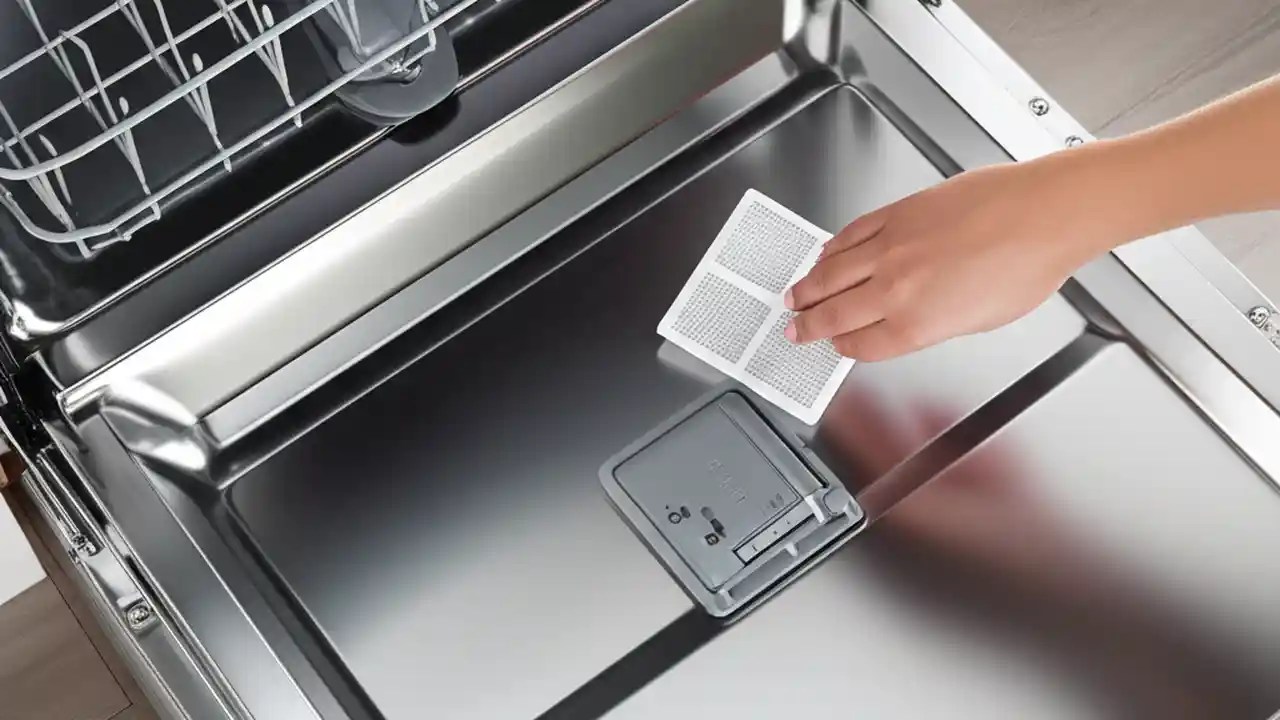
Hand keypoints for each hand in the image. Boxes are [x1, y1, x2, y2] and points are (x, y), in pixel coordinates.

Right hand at [784, 155, 1114, 359]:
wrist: (1045, 213)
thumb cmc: (1029, 264)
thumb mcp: (981, 320)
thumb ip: (935, 325)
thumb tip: (913, 321)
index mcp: (917, 324)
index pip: (861, 345)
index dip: (841, 348)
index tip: (833, 346)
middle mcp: (896, 287)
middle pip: (834, 312)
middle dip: (808, 324)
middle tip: (792, 328)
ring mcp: (891, 246)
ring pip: (831, 272)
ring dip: (807, 287)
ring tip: (793, 295)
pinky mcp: (896, 212)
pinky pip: (850, 234)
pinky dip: (831, 247)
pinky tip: (824, 253)